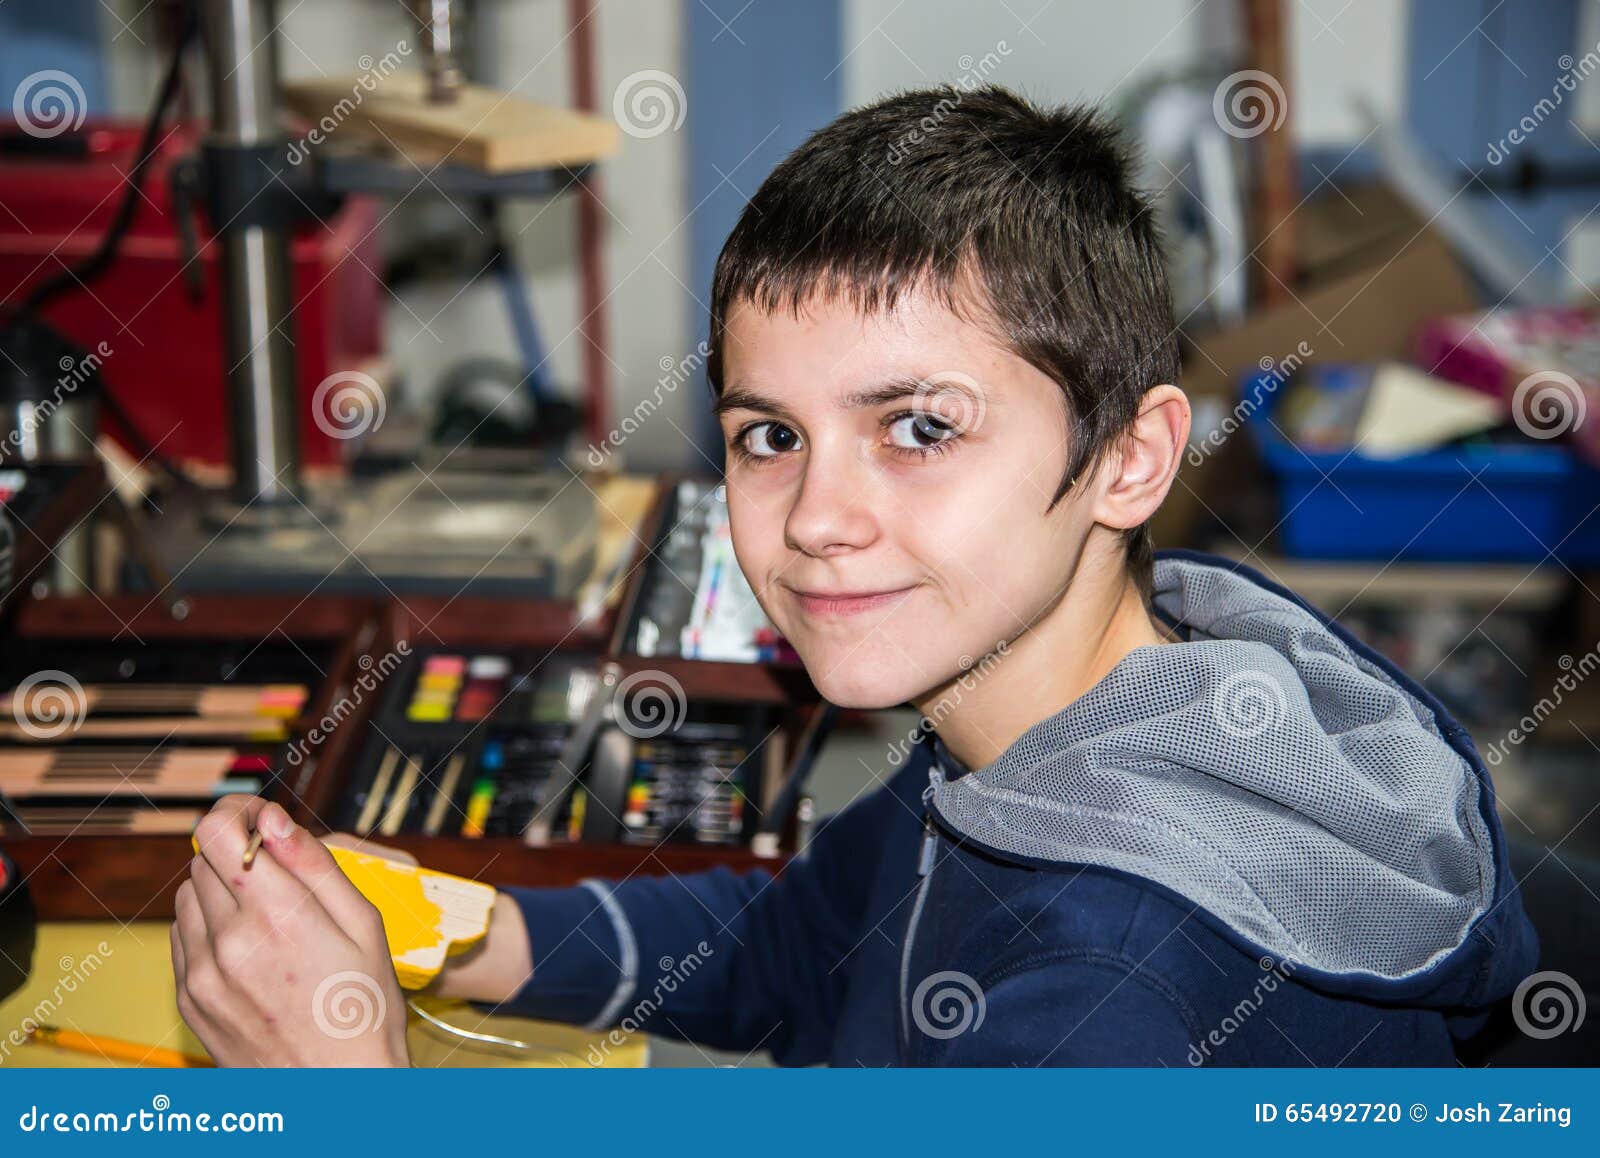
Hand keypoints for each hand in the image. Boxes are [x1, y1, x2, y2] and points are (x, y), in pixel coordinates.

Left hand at [171, 796, 409, 1066]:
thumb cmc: (363, 1010)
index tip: (260, 818)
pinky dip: (209, 927)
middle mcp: (228, 942)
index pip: (218, 831)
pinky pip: (182, 937)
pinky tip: (248, 945)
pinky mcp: (189, 999)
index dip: (236, 812)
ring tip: (265, 913)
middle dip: (238, 852)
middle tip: (277, 871)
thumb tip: (274, 819)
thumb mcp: (364, 926)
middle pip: (203, 858)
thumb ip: (315, 865)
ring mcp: (202, 974)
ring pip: (188, 896)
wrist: (337, 1093)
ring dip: (220, 889)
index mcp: (277, 916)